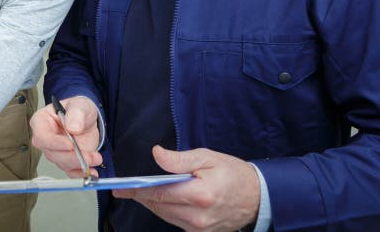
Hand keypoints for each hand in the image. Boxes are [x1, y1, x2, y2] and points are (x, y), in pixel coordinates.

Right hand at [30, 96, 102, 176]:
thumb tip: (72, 127)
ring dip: (80, 163)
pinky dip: (81, 173)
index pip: (42, 136)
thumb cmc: (78, 109)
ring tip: (95, 158)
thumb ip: (76, 113)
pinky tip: (91, 171)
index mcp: (42, 121)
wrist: (88, 119)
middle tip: (87, 155)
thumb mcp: (79, 105)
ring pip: (62, 163)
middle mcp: (46, 139)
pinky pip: (70, 171)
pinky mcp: (66, 161)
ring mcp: (56, 151)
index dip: (54, 143)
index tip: (70, 145)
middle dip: (71, 157)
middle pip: (52, 153)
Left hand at [114, 145, 259, 231]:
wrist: (258, 196)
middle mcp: (198, 217)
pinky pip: (175, 222)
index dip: (137, 191)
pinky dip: (166, 211)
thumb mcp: (207, 157)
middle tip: (126, 188)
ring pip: (165, 216)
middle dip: (141, 197)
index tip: (120, 188)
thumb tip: (157, 154)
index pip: (159, 194)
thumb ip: (179, 159)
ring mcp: (200, 229)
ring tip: (141, 192)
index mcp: (200, 195)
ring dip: (152, 204)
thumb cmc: (233, 174)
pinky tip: (162, 200)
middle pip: (158, 207)